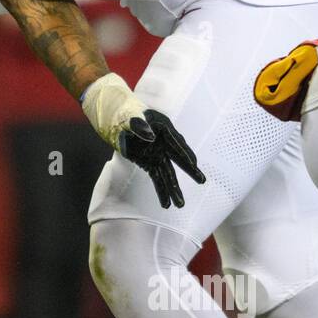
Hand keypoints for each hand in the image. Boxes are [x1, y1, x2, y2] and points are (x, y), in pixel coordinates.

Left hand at [81, 73, 205, 208]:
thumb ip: (138, 125)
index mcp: (163, 129)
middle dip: (189, 170)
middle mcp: (164, 143)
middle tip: (201, 180)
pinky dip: (161, 189)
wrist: (116, 118)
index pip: (176, 143)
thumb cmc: (125, 113)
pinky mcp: (149, 162)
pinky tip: (166, 203)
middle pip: (177, 159)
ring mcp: (157, 154)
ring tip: (179, 204)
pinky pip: (157, 177)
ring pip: (167, 173)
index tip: (193, 164)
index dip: (184, 154)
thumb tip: (150, 136)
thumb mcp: (129, 116)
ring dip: (172, 188)